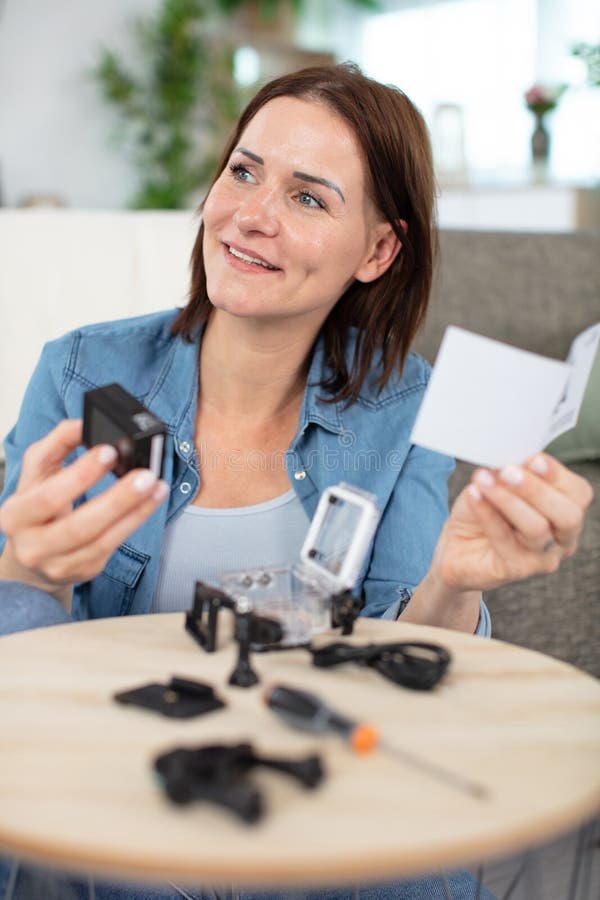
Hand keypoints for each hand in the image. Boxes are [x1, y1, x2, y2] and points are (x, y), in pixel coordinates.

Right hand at [0, 419, 168, 606]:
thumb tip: (84, 424)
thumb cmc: (38, 505)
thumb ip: (58, 443)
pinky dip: (135, 521)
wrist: (33, 554)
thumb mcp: (38, 472)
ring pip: (101, 540)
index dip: (78, 476)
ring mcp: (58, 564)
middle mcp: (33, 546)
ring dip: (135, 511)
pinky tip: (151, 502)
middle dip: (116, 500)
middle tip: (145, 475)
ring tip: (157, 486)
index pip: (46, 497)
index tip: (109, 451)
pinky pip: (113, 547)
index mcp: (15, 515)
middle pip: (77, 527)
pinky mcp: (83, 570)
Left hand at [433, 453, 593, 592]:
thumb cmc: (485, 511)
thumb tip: (513, 459)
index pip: (578, 494)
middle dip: (537, 489)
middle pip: (568, 515)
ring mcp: (543, 558)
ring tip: (483, 480)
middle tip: (507, 472)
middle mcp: (562, 538)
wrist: (459, 548)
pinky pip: (505, 539)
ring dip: (507, 499)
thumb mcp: (499, 484)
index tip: (532, 459)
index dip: (558, 475)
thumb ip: (512, 472)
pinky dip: (487, 513)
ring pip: (536, 528)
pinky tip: (474, 495)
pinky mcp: (517, 570)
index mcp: (566, 511)